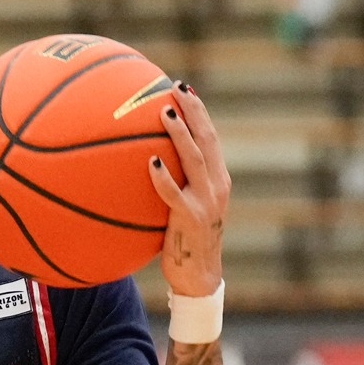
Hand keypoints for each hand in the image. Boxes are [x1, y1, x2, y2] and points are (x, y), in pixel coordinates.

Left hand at [150, 86, 230, 297]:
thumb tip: (146, 159)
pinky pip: (174, 195)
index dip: (199, 111)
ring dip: (181, 135)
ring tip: (165, 114)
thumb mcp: (185, 206)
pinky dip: (163, 177)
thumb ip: (176, 183)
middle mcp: (217, 185)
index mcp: (217, 179)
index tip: (183, 88)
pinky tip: (150, 161)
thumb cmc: (184, 239)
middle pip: (207, 140)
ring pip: (196, 160)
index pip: (210, 137)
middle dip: (194, 111)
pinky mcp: (191, 219)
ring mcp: (206, 202)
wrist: (198, 276)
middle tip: (176, 88)